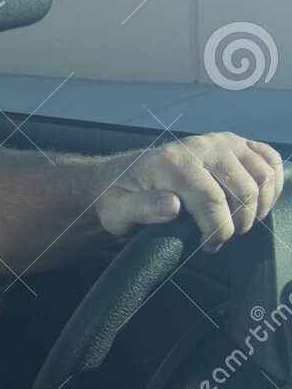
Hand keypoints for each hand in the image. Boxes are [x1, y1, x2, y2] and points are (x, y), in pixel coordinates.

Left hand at [94, 133, 284, 250]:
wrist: (121, 177)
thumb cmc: (119, 198)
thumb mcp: (117, 210)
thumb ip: (141, 209)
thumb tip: (173, 207)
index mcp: (173, 162)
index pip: (212, 199)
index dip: (217, 229)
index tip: (209, 246)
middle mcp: (201, 146)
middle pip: (243, 189)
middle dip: (238, 222)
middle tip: (222, 238)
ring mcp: (221, 142)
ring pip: (263, 175)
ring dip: (258, 206)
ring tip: (238, 224)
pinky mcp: (234, 143)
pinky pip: (269, 159)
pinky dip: (272, 184)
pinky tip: (257, 203)